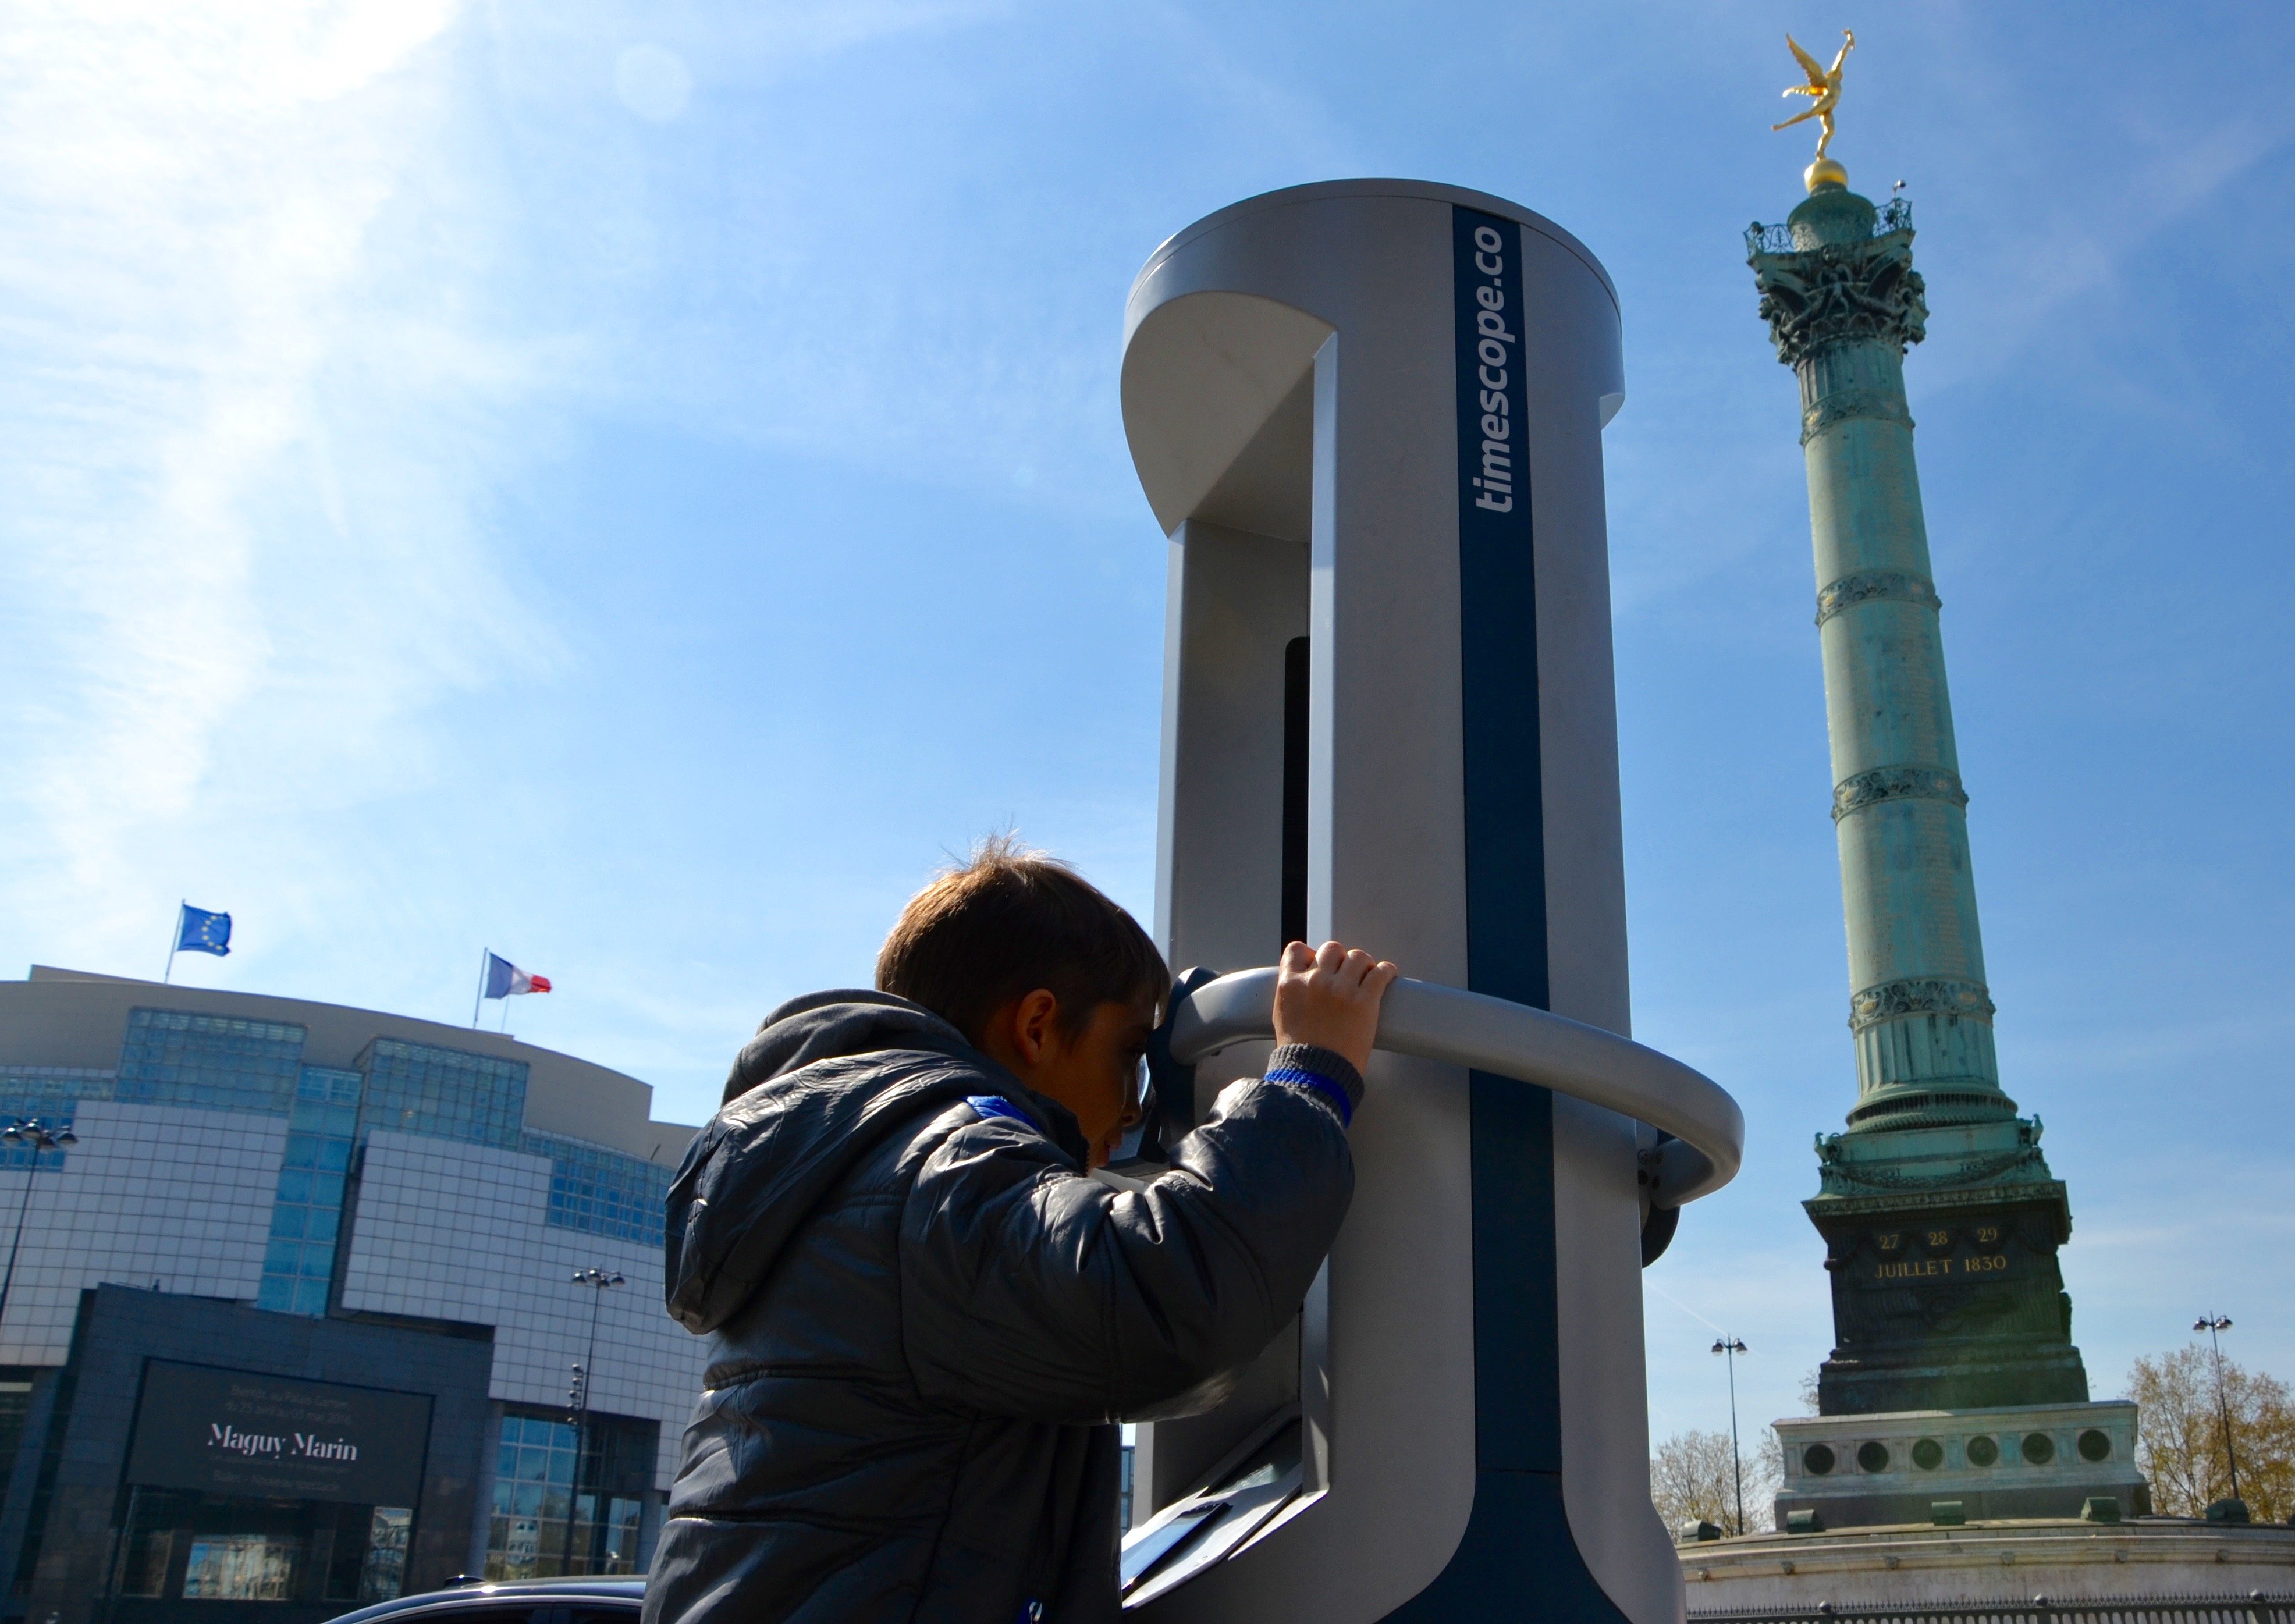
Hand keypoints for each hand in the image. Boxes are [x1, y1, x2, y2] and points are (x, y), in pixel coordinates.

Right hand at [1272, 940, 1398, 1074]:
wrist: (1316, 1075)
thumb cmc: (1299, 1054)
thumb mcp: (1282, 1016)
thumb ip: (1293, 994)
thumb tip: (1305, 983)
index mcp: (1291, 984)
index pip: (1297, 950)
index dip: (1311, 954)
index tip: (1319, 962)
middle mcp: (1316, 981)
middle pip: (1331, 949)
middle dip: (1340, 959)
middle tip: (1347, 972)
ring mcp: (1341, 989)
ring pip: (1357, 957)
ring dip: (1363, 964)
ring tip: (1368, 974)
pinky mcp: (1365, 1000)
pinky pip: (1380, 972)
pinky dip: (1386, 971)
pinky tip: (1387, 974)